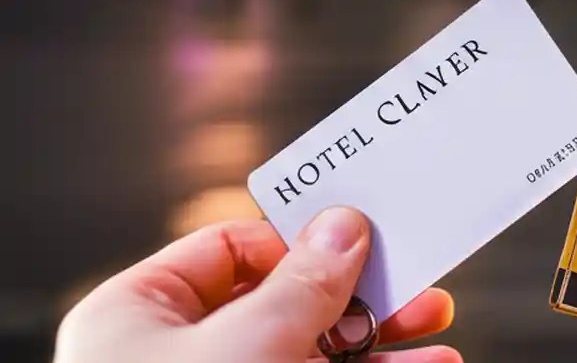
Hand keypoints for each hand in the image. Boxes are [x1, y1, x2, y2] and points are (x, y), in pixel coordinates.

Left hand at [55, 207, 459, 362]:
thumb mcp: (252, 340)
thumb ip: (306, 282)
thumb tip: (343, 228)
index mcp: (138, 314)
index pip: (228, 250)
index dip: (300, 244)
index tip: (363, 245)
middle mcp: (174, 356)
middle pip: (282, 307)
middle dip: (360, 305)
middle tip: (417, 299)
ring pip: (308, 359)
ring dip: (376, 354)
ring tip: (438, 353)